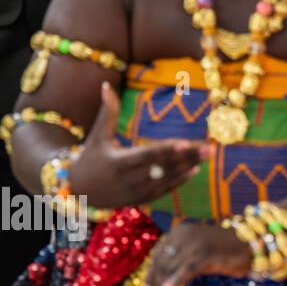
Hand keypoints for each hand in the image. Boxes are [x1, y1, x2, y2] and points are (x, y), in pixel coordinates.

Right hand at [67, 82, 210, 208]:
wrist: (77, 192)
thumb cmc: (90, 157)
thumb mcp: (97, 135)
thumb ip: (107, 112)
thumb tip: (106, 84)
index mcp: (117, 162)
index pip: (146, 154)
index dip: (166, 149)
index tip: (185, 142)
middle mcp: (127, 179)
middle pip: (162, 166)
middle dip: (187, 157)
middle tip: (209, 147)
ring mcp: (134, 192)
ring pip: (165, 179)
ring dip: (187, 167)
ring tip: (206, 155)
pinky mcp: (138, 200)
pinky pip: (162, 191)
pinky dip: (178, 181)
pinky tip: (194, 169)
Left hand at [142, 221, 252, 285]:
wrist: (251, 243)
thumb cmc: (224, 251)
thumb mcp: (197, 253)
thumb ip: (180, 260)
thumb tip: (159, 282)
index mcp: (179, 232)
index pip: (159, 257)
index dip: (151, 276)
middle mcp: (184, 234)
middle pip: (163, 265)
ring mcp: (196, 243)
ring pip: (172, 270)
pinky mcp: (207, 252)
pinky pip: (186, 270)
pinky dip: (175, 281)